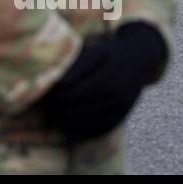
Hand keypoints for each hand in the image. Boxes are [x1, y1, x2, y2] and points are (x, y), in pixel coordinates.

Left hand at [37, 22, 166, 141]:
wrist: (139, 61)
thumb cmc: (110, 53)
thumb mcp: (95, 52)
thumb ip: (77, 66)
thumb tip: (58, 84)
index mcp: (108, 78)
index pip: (76, 93)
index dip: (57, 97)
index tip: (43, 94)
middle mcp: (117, 96)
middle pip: (80, 109)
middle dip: (59, 110)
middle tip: (44, 109)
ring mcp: (121, 110)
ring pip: (88, 123)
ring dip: (67, 123)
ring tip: (50, 118)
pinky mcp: (122, 118)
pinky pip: (99, 130)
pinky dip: (81, 131)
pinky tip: (67, 128)